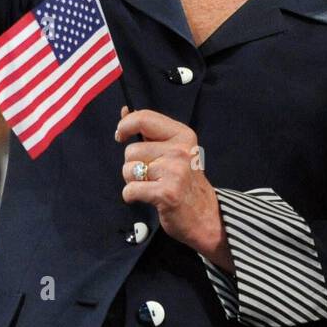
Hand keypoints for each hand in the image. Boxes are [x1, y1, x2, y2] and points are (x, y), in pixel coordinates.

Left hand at [115, 107, 231, 269]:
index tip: (121, 135)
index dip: (125, 125)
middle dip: (133, 164)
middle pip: (131, 150)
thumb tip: (124, 111)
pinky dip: (132, 196)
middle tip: (151, 174)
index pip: (143, 118)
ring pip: (128, 170)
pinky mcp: (166, 193)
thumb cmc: (186, 181)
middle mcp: (180, 150)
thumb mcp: (175, 149)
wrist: (206, 215)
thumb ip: (150, 131)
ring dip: (133, 181)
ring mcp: (174, 171)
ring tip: (151, 185)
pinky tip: (147, 197)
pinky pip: (130, 190)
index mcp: (182, 134)